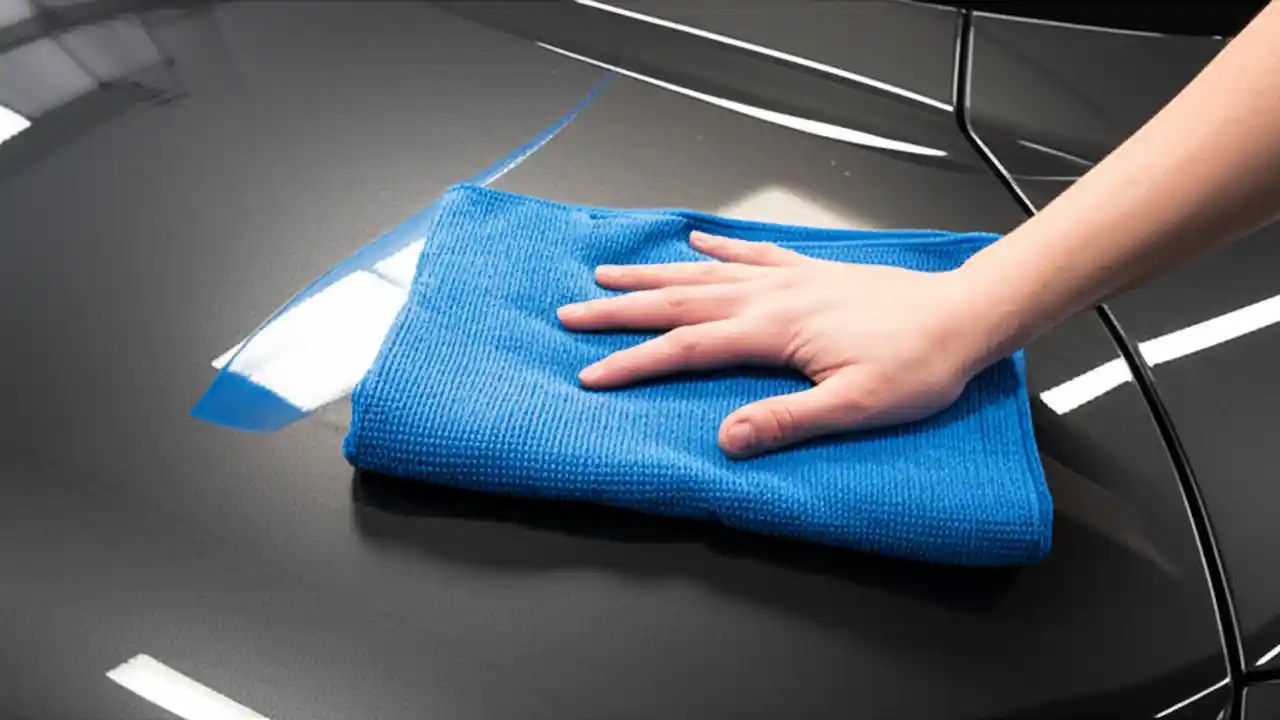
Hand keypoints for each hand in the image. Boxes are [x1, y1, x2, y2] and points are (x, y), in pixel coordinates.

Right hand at [557, 231, 995, 457]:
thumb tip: (727, 439)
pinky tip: (696, 242)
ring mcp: (789, 278)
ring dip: (654, 276)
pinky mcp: (810, 272)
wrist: (963, 316)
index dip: (634, 362)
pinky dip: (719, 248)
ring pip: (704, 274)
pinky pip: (752, 253)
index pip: (686, 348)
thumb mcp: (855, 406)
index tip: (591, 373)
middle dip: (622, 310)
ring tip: (610, 274)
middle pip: (680, 301)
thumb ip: (787, 420)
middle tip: (572, 312)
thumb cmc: (916, 365)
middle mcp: (771, 296)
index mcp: (773, 330)